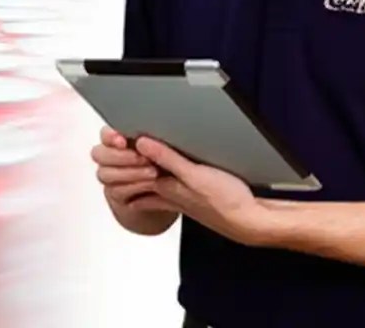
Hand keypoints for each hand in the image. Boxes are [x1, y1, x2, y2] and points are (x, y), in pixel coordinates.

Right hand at [91, 127, 178, 234]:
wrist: (180, 201)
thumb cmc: (173, 169)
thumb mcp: (168, 150)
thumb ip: (155, 141)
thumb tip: (148, 136)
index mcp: (120, 142)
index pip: (106, 134)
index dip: (110, 136)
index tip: (122, 141)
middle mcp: (111, 160)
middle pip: (99, 154)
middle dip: (121, 156)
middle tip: (145, 158)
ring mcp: (112, 181)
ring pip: (106, 174)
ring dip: (131, 173)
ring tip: (154, 173)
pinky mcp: (116, 200)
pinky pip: (116, 192)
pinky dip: (134, 188)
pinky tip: (151, 186)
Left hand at [133, 136, 282, 247]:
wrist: (248, 222)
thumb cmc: (226, 202)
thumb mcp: (195, 174)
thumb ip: (168, 158)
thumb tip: (142, 143)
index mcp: (165, 187)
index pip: (132, 172)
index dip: (121, 157)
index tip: (118, 142)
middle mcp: (167, 195)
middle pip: (132, 185)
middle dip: (121, 170)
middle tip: (116, 154)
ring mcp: (176, 200)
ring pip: (144, 191)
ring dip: (134, 179)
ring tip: (126, 168)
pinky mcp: (187, 202)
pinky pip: (158, 197)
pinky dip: (150, 190)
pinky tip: (153, 184)